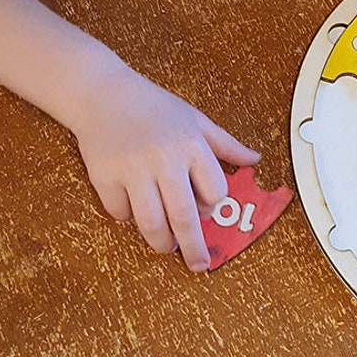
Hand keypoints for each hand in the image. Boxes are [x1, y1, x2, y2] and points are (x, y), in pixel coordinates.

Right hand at [70, 69, 259, 272]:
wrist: (102, 93)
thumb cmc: (152, 106)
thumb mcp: (195, 119)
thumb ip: (225, 144)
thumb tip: (255, 160)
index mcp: (191, 145)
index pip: (214, 191)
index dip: (213, 205)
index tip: (207, 210)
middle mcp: (164, 159)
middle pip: (185, 216)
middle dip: (194, 247)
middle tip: (198, 263)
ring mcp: (133, 170)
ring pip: (152, 223)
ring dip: (161, 242)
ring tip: (166, 245)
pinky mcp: (104, 176)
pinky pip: (120, 213)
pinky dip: (126, 218)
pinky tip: (131, 209)